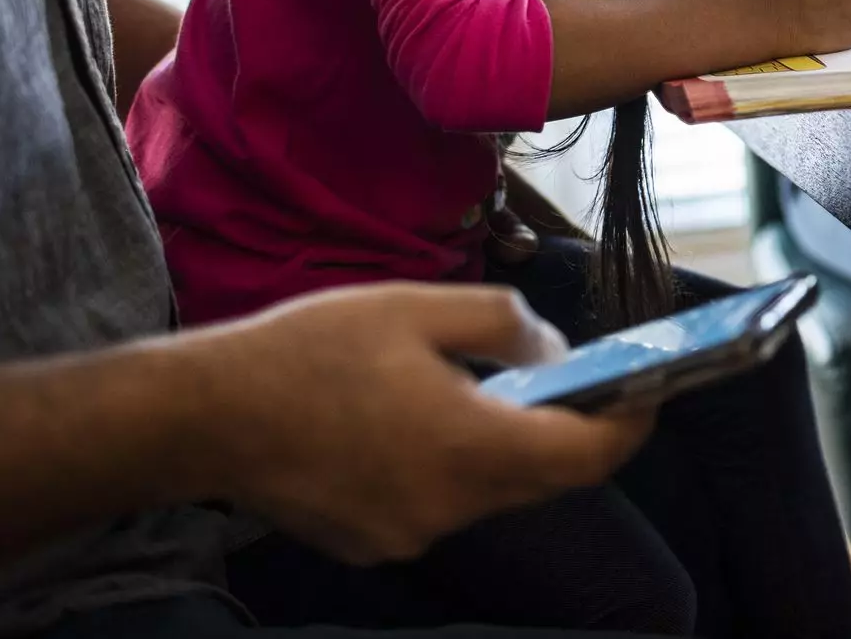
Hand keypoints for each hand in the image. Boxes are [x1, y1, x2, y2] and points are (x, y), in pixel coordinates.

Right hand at [190, 283, 652, 564]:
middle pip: (546, 478)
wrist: (203, 417)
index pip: (589, 455)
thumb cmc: (309, 350)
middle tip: (577, 379)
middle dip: (571, 430)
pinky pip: (443, 504)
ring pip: (493, 491)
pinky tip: (417, 420)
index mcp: (471, 446)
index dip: (630, 423)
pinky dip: (452, 465)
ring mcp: (412, 534)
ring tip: (480, 387)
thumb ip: (505, 326)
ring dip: (505, 444)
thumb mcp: (420, 307)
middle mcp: (451, 505)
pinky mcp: (377, 543)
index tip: (648, 389)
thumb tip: (554, 357)